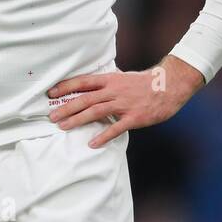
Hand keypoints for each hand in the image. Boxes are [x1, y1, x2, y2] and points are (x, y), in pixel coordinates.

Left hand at [45, 55, 204, 147]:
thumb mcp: (123, 78)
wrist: (169, 85)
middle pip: (85, 98)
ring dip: (78, 119)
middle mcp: (114, 91)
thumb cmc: (145, 83)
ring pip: (96, 111)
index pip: (83, 82)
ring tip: (63, 127)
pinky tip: (92, 143)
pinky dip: (103, 136)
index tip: (51, 94)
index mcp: (110, 80)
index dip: (66, 87)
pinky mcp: (134, 117)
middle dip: (67, 107)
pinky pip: (116, 128)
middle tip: (52, 116)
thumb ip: (107, 85)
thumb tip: (89, 89)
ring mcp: (124, 104)